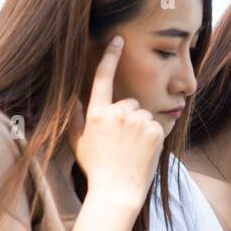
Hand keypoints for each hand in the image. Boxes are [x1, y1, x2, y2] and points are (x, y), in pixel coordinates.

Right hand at [72, 36, 164, 208]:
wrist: (117, 191)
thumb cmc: (97, 169)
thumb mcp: (78, 142)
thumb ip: (76, 118)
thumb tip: (74, 100)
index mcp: (96, 113)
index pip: (102, 78)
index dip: (110, 57)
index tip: (118, 40)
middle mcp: (116, 113)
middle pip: (130, 102)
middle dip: (129, 116)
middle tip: (124, 141)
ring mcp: (136, 121)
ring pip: (144, 114)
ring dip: (142, 126)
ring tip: (134, 148)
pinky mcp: (154, 130)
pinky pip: (156, 125)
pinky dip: (154, 136)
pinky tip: (144, 151)